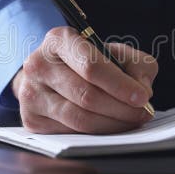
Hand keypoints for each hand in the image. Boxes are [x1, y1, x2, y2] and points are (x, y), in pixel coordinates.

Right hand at [12, 27, 156, 133]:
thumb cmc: (87, 62)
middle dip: (121, 108)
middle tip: (143, 113)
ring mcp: (31, 93)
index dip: (119, 85)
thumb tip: (142, 91)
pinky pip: (71, 133)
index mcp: (59, 40)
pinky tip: (112, 127)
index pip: (91, 66)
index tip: (142, 97)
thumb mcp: (114, 52)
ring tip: (132, 121)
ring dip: (112, 124)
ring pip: (79, 118)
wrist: (51, 75)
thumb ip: (136, 64)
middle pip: (87, 95)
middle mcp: (39, 65)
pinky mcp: (31, 119)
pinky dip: (97, 133)